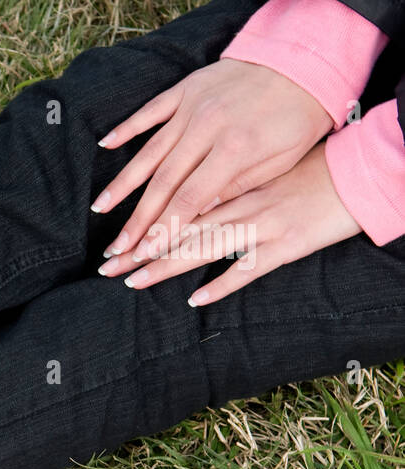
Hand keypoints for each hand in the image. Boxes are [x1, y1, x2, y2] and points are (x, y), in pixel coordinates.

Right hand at [92, 59, 333, 269]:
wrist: (307, 60)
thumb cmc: (300, 118)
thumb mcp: (280, 161)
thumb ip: (236, 186)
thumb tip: (197, 215)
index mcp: (234, 149)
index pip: (190, 200)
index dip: (164, 229)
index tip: (144, 253)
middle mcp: (206, 128)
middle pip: (163, 182)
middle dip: (137, 218)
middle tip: (116, 246)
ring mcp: (193, 106)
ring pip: (149, 151)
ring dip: (123, 183)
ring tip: (100, 207)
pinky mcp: (186, 88)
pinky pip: (150, 111)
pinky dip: (126, 128)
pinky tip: (105, 145)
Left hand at [114, 141, 361, 305]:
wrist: (361, 173)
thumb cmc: (313, 170)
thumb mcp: (264, 170)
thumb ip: (229, 187)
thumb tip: (192, 205)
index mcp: (236, 184)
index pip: (180, 208)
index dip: (145, 226)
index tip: (116, 242)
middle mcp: (243, 204)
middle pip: (182, 229)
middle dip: (142, 249)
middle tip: (108, 266)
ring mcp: (265, 225)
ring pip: (207, 247)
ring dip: (168, 266)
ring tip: (134, 281)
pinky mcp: (288, 246)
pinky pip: (250, 269)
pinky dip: (222, 284)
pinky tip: (196, 299)